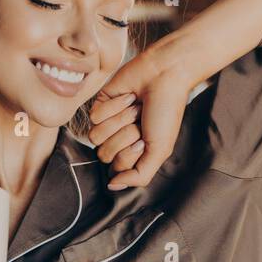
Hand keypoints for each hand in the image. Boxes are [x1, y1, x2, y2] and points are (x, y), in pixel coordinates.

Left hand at [89, 49, 194, 189]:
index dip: (131, 153)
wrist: (164, 75)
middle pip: (104, 154)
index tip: (147, 138)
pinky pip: (94, 116)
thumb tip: (112, 186)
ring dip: (120, 120)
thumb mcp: (160, 150)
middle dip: (125, 136)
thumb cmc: (166, 111)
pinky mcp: (99, 104)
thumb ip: (140, 175)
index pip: (117, 168)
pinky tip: (128, 97)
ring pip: (96, 136)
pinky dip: (114, 106)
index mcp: (133, 153)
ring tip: (136, 109)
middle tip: (141, 122)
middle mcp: (118, 140)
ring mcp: (107, 122)